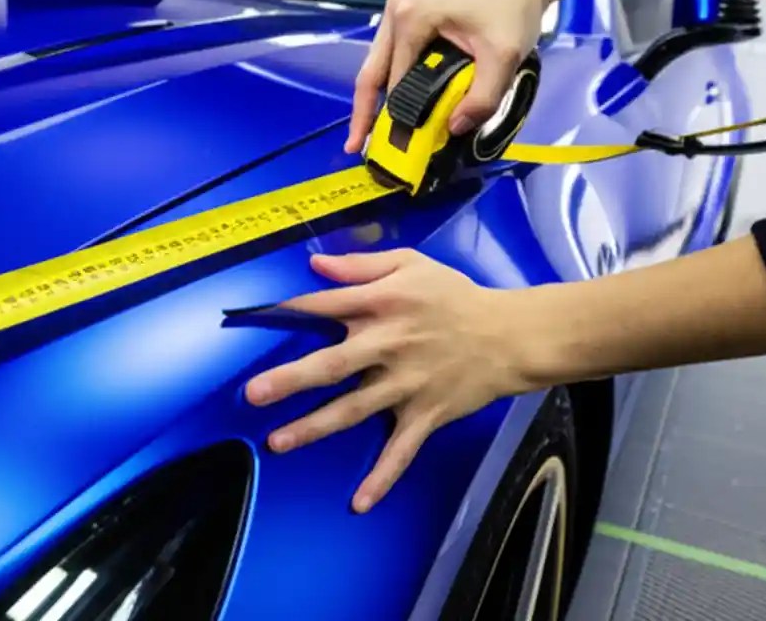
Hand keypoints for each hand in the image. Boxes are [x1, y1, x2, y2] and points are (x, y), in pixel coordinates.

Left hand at [243, 249, 547, 512]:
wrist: (511, 336)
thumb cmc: (455, 297)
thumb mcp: (411, 264)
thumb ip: (361, 265)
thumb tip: (315, 264)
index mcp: (384, 303)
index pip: (327, 306)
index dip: (290, 311)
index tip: (256, 318)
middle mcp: (390, 345)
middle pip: (333, 364)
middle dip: (291, 379)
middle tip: (254, 394)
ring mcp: (407, 384)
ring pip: (354, 409)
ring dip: (315, 427)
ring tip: (278, 442)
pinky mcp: (425, 414)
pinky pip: (401, 451)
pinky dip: (382, 477)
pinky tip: (360, 502)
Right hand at [346, 0, 552, 153]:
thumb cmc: (513, 11)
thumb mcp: (505, 57)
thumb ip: (482, 97)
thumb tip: (454, 128)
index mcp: (411, 18)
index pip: (394, 78)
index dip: (392, 116)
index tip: (392, 149)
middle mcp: (395, 13)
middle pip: (371, 72)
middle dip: (364, 112)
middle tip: (356, 147)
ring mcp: (398, 13)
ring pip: (377, 66)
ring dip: (372, 100)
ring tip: (368, 134)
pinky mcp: (407, 17)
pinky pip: (390, 58)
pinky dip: (388, 85)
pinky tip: (388, 107)